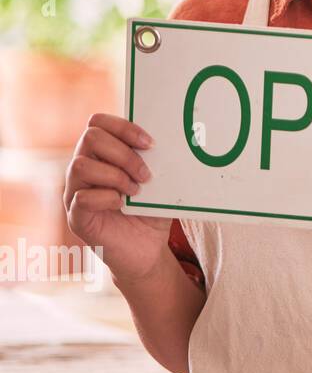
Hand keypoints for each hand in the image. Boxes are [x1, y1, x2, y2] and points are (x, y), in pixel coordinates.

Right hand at [64, 113, 170, 283]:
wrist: (147, 249)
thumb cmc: (151, 210)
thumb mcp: (159, 181)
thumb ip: (158, 159)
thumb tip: (176, 138)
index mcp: (101, 154)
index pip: (98, 122)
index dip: (124, 127)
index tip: (151, 144)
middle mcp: (82, 169)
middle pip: (90, 137)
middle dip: (124, 153)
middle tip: (146, 174)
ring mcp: (74, 192)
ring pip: (81, 165)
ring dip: (116, 176)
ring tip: (136, 190)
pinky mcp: (75, 217)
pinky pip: (82, 197)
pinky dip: (107, 198)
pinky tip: (123, 205)